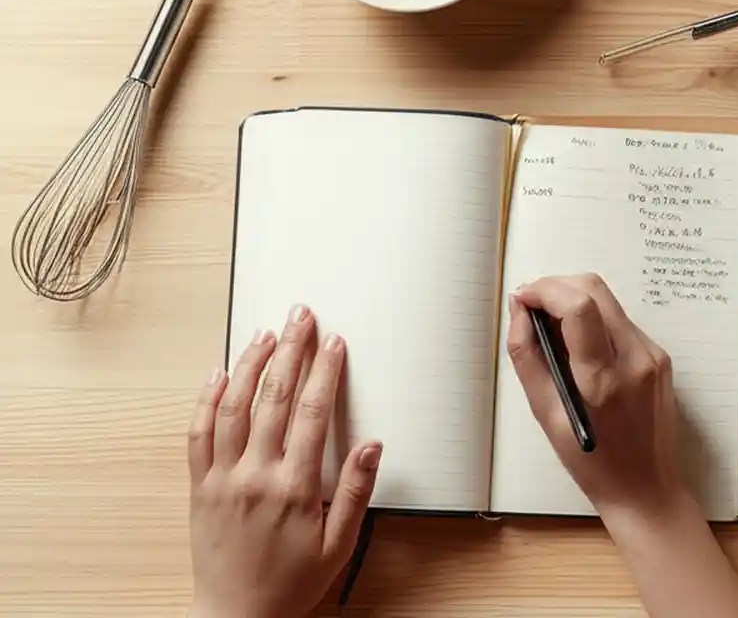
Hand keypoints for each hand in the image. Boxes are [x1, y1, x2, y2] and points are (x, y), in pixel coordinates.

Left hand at [187, 305, 381, 617]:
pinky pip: (198, 435)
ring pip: (232, 407)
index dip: (324, 372)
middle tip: (300, 317)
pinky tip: (217, 375)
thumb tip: (371, 445)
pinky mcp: (199, 488)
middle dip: (290, 351)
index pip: (310, 414)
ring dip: (249, 365)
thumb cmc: (290, 583)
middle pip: (272, 397)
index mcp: (293, 488)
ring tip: (264, 334)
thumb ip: (355, 491)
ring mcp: (222, 479)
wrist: (236, 616)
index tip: (333, 344)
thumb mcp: (340, 544)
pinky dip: (206, 400)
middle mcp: (254, 476)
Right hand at [507, 274, 688, 520]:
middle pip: (595, 289)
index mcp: (602, 380)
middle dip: (557, 287)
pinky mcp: (661, 358)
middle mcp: (635, 360)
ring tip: (552, 332)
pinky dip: (595, 322)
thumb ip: (529, 358)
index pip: (578, 306)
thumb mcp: (547, 416)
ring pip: (608, 302)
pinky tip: (580, 349)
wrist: (647, 490)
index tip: (523, 298)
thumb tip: (520, 312)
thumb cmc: (593, 464)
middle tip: (532, 307)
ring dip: (575, 303)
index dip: (545, 290)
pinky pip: (622, 323)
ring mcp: (653, 356)